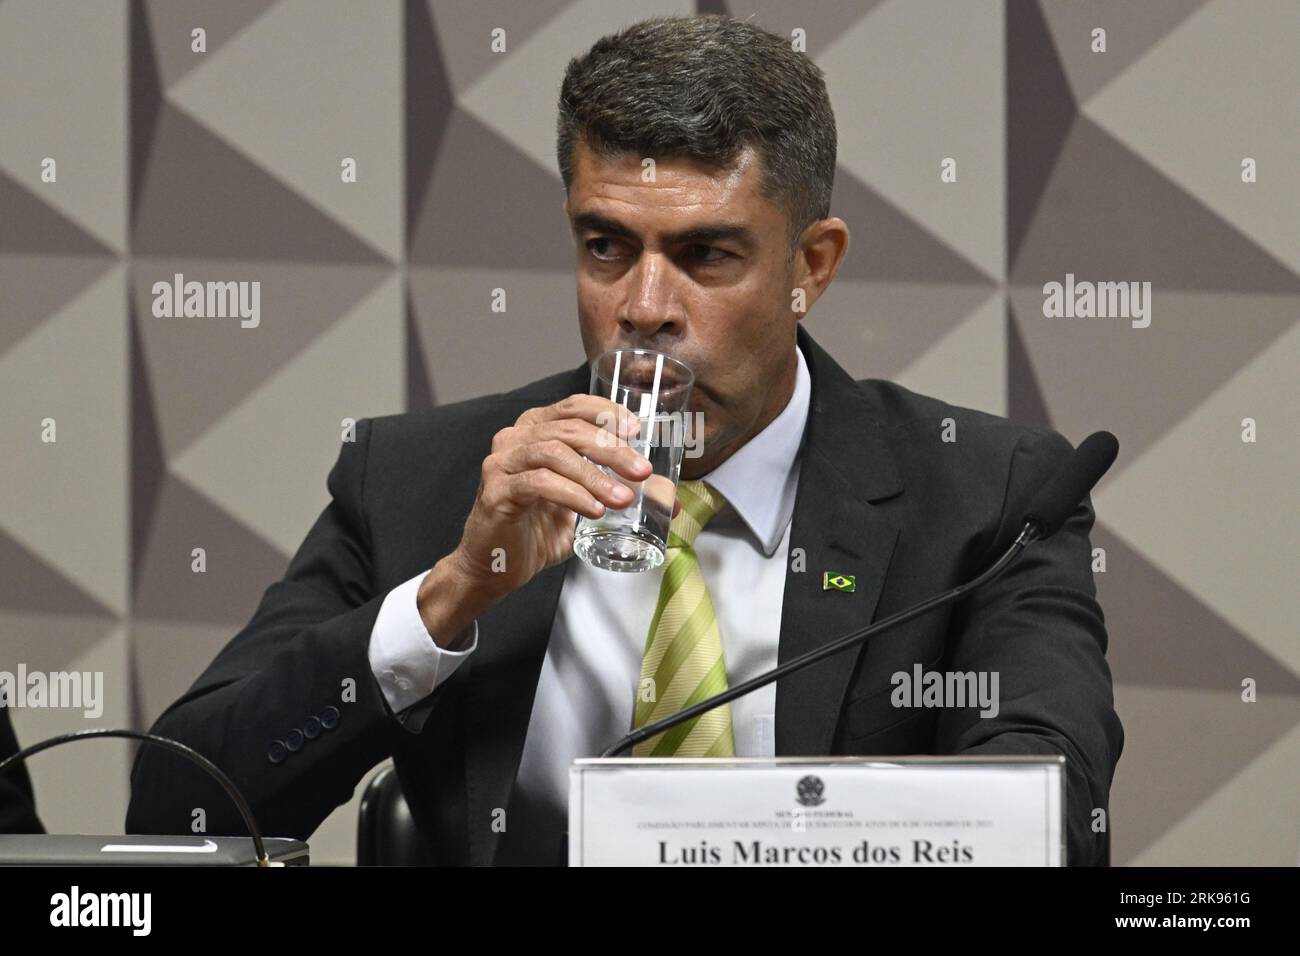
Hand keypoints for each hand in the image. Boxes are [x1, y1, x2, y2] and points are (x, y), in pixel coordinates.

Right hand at [419, 394, 672, 641]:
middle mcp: (515, 438)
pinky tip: (593, 510)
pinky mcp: (497, 491)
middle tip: (641, 471)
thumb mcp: (586, 506)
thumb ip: (621, 494)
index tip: (636, 429)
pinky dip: (572, 495)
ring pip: (555, 453)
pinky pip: (539, 483)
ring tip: (623, 498)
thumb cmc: (536, 531)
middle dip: (612, 450)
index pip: (573, 406)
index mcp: (536, 431)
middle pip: (570, 430)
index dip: (606, 412)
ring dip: (595, 476)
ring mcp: (502, 462)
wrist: (494, 568)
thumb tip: (669, 498)